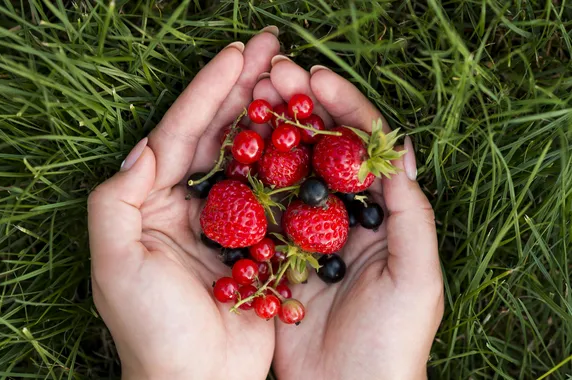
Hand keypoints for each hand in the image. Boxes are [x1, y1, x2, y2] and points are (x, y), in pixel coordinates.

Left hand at [87, 30, 280, 379]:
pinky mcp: (259, 238)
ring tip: (293, 78)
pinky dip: (291, 161)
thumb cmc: (151, 328)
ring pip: (249, 154)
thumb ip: (117, 201)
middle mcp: (188, 202)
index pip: (179, 132)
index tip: (236, 54)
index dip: (207, 91)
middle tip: (272, 48)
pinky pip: (277, 190)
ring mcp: (227, 218)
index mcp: (151, 200)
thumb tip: (144, 147)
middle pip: (217, 133)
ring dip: (270, 115)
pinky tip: (310, 133)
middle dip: (243, 89)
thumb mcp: (116, 266)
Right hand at [256, 58, 443, 379]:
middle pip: (323, 150)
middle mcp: (344, 216)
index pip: (365, 148)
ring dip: (271, 134)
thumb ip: (411, 216)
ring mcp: (308, 234)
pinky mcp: (278, 256)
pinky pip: (262, 211)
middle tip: (273, 74)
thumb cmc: (394, 340)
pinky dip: (249, 181)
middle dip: (300, 109)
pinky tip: (230, 155)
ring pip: (289, 172)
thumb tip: (399, 152)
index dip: (344, 109)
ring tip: (248, 100)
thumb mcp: (417, 277)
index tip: (315, 79)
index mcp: (382, 215)